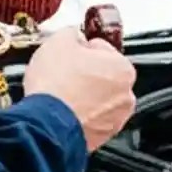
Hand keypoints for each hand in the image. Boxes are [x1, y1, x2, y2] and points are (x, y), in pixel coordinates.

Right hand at [23, 27, 135, 151]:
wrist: (46, 125)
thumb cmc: (56, 86)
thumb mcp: (59, 40)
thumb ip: (72, 33)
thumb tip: (73, 35)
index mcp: (123, 69)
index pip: (102, 49)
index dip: (82, 49)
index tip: (70, 53)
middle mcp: (125, 96)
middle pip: (103, 76)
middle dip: (85, 73)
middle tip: (64, 73)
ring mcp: (114, 120)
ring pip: (97, 100)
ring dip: (83, 95)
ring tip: (61, 93)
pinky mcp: (100, 138)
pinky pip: (89, 120)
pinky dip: (79, 115)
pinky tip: (62, 110)